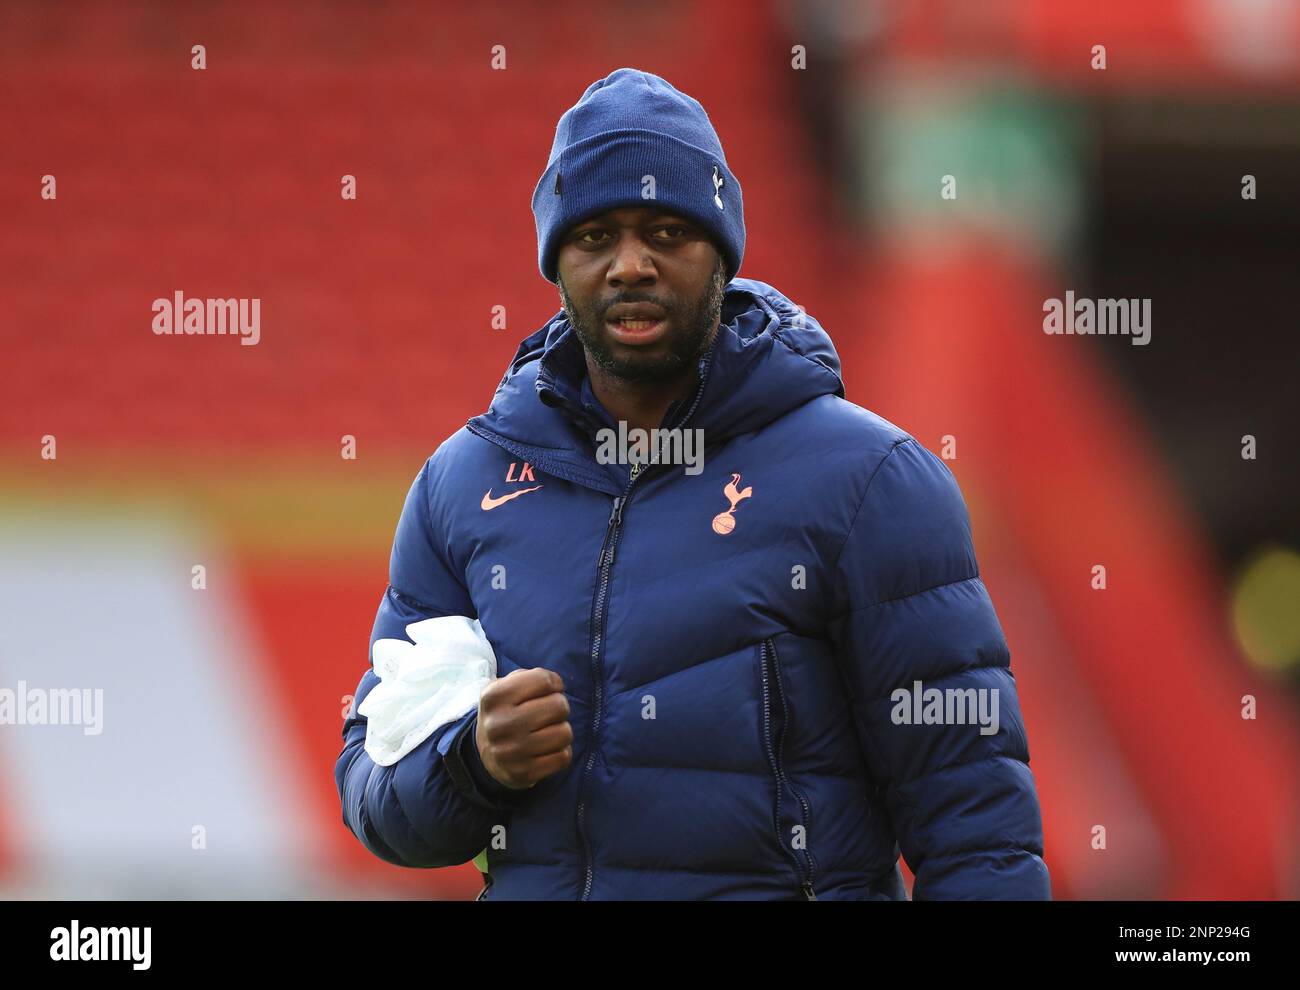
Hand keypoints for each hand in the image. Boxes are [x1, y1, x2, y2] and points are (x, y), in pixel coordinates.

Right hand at [475, 668, 572, 788]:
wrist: (485, 755)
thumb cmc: (505, 713)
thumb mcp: (505, 687)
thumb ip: (531, 677)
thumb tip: (556, 684)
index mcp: (494, 697)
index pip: (543, 680)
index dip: (553, 683)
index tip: (547, 691)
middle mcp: (499, 724)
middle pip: (559, 706)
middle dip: (560, 707)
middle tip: (549, 713)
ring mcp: (511, 752)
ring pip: (565, 733)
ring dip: (562, 730)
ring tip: (548, 731)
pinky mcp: (523, 773)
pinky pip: (563, 757)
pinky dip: (561, 751)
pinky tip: (547, 749)